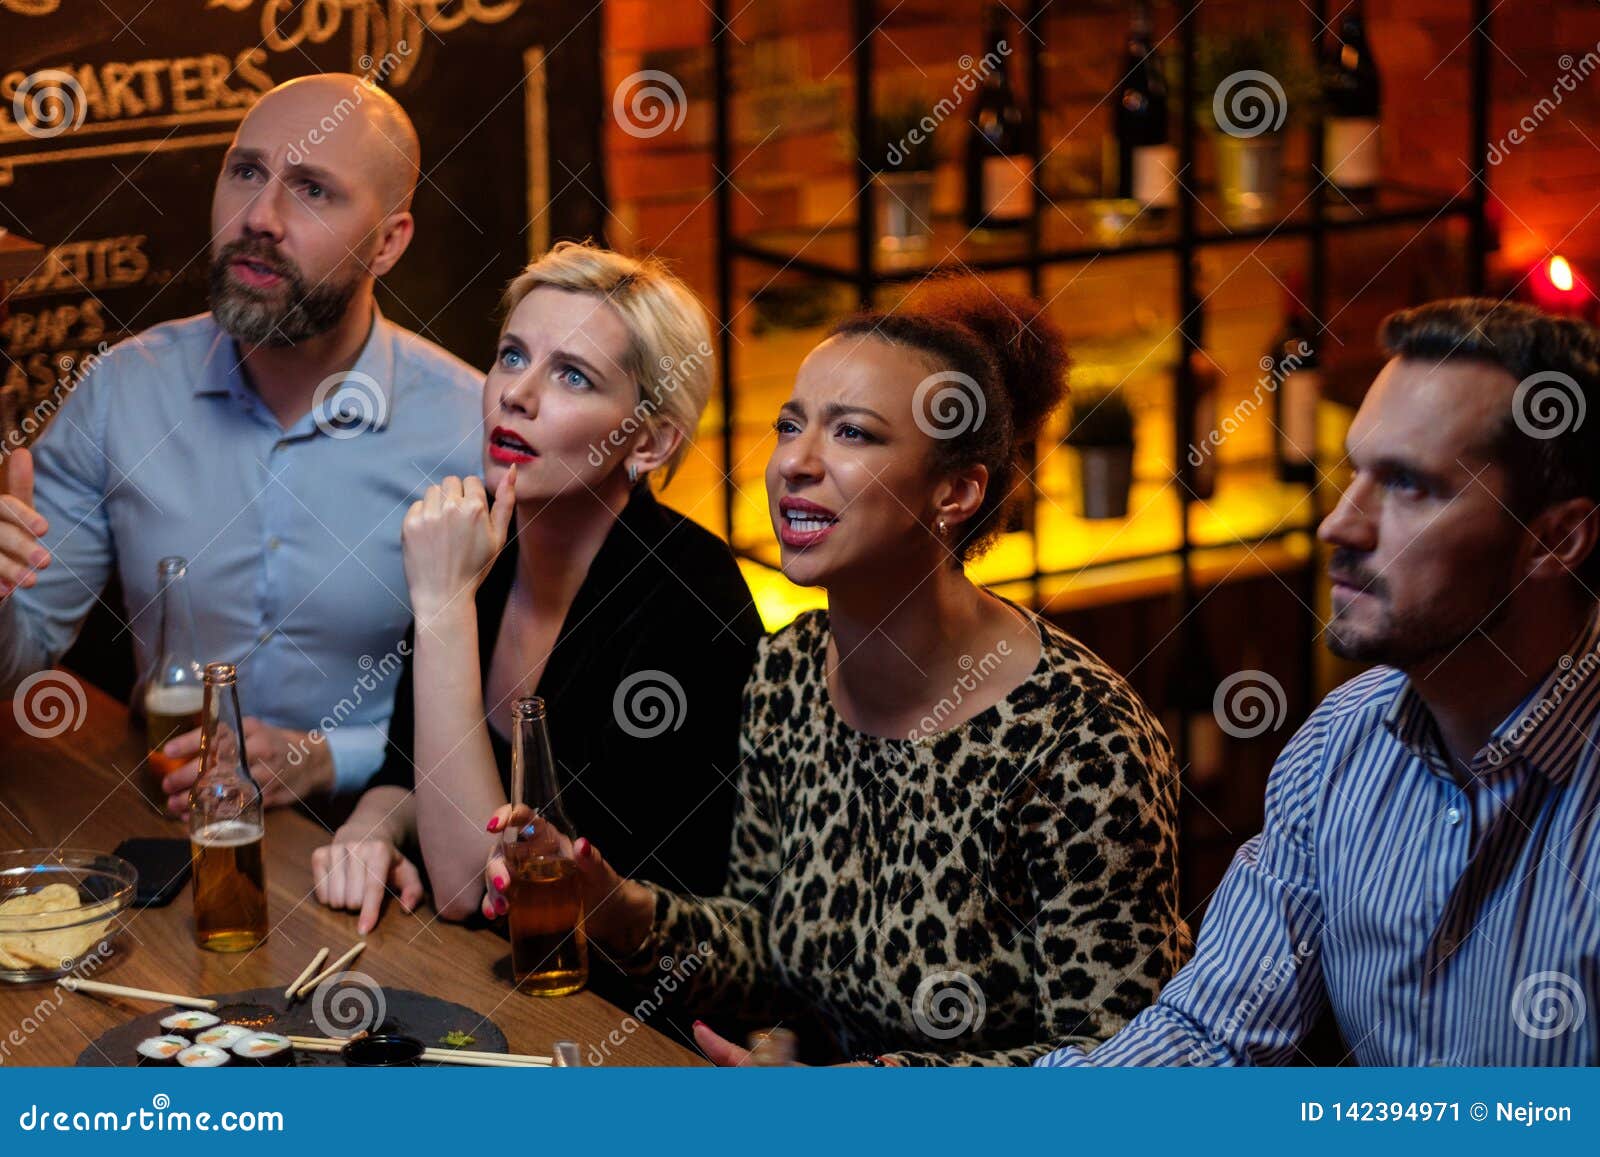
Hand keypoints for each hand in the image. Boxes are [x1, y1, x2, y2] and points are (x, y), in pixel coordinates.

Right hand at [0, 448, 49, 600]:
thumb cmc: (2, 529)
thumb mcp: (13, 509)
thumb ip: (17, 486)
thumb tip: (21, 452)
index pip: (4, 505)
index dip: (23, 516)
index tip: (45, 529)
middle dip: (21, 546)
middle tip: (46, 561)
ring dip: (8, 568)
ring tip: (32, 582)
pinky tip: (6, 592)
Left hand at [160, 717, 335, 813]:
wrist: (310, 761)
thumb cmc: (272, 744)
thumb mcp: (251, 730)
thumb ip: (223, 736)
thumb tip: (181, 749)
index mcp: (252, 732)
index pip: (217, 735)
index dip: (190, 743)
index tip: (167, 751)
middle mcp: (260, 752)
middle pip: (219, 765)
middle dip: (188, 777)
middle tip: (166, 785)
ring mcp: (266, 776)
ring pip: (226, 791)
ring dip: (197, 800)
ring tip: (174, 805)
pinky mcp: (269, 797)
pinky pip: (237, 808)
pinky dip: (214, 814)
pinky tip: (197, 817)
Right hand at [311, 832, 423, 933]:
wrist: (365, 832)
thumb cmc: (387, 860)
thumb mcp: (407, 872)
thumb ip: (413, 891)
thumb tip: (406, 909)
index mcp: (380, 850)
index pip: (373, 887)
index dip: (369, 911)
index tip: (363, 930)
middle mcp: (355, 846)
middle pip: (352, 898)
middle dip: (360, 906)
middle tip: (365, 895)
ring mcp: (335, 849)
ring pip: (335, 898)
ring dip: (344, 903)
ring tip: (353, 890)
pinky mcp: (319, 855)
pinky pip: (320, 893)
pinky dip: (330, 898)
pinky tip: (340, 885)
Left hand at [401, 468, 514, 620]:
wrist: (444, 595)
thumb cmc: (475, 568)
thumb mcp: (499, 538)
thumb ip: (506, 502)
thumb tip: (512, 469)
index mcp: (476, 508)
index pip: (471, 481)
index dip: (472, 497)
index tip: (471, 515)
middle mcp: (451, 507)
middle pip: (451, 481)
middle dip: (455, 495)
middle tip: (457, 522)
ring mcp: (428, 515)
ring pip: (433, 491)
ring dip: (438, 503)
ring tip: (443, 529)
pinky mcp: (410, 524)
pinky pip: (417, 505)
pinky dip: (423, 515)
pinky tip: (430, 536)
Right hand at [482, 804, 653, 952]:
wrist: (607, 914)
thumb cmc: (603, 885)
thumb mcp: (601, 873)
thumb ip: (592, 859)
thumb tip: (582, 844)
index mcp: (550, 840)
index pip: (524, 819)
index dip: (506, 815)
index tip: (494, 826)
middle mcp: (532, 855)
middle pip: (503, 851)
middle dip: (496, 866)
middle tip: (504, 885)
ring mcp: (524, 877)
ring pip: (497, 875)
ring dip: (493, 890)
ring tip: (501, 909)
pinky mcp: (522, 899)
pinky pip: (500, 898)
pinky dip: (492, 905)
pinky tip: (494, 915)